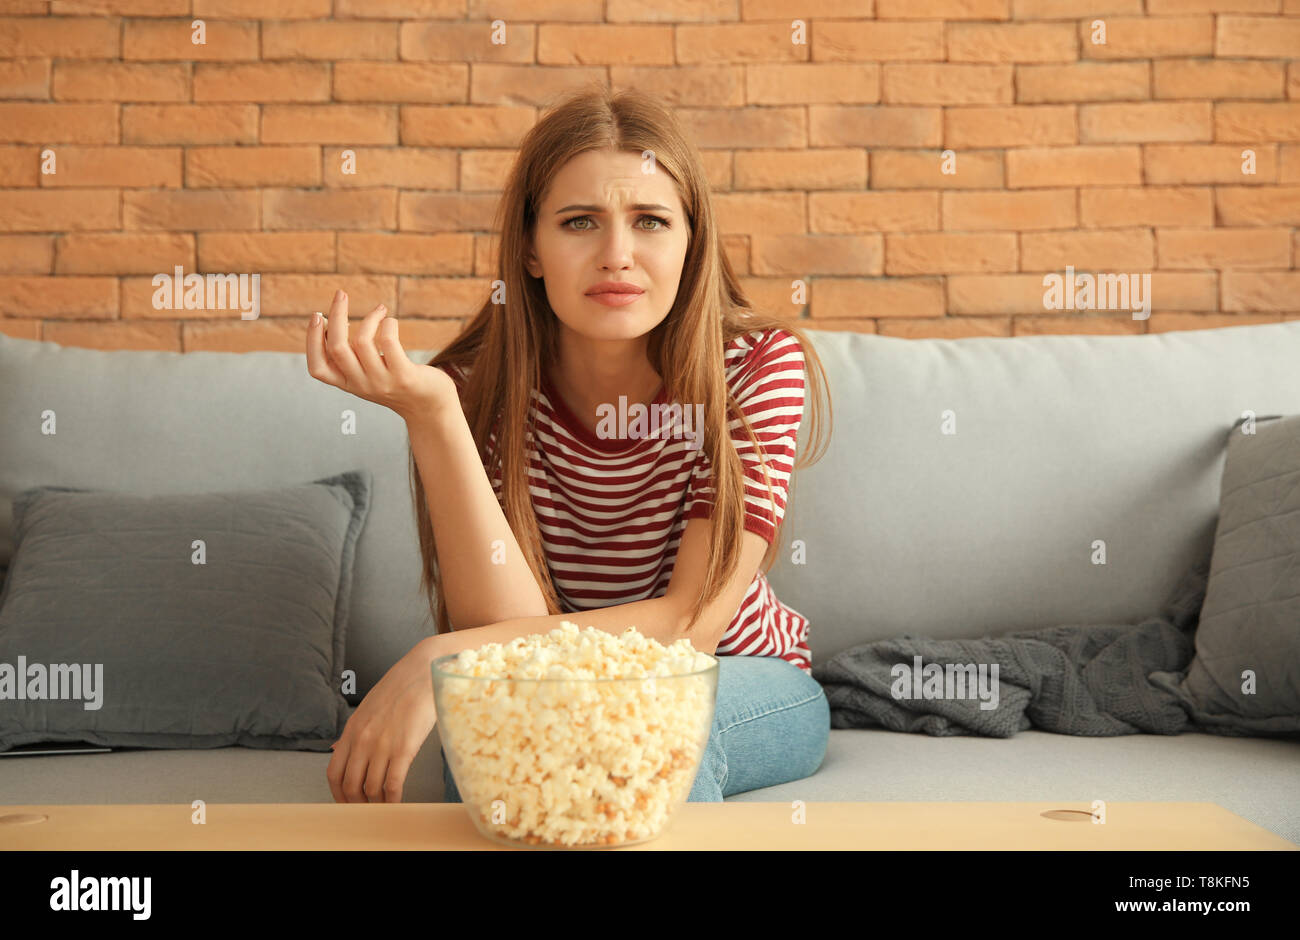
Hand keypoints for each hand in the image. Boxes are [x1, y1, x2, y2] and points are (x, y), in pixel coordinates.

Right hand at [306, 289, 458, 422]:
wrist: (429, 407)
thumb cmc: (395, 381)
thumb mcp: (367, 373)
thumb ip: (351, 356)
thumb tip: (331, 322)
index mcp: (347, 384)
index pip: (318, 368)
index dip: (312, 341)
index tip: (317, 316)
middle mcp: (361, 385)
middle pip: (337, 347)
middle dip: (336, 315)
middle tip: (341, 294)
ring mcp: (382, 382)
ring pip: (362, 341)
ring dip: (369, 317)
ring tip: (380, 310)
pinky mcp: (403, 376)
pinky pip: (388, 341)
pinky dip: (387, 323)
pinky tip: (391, 321)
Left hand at [326, 635, 441, 802]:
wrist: (424, 671)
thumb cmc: (400, 687)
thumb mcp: (368, 708)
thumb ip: (352, 733)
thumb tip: (336, 750)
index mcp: (352, 730)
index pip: (334, 773)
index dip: (338, 794)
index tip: (346, 803)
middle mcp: (363, 740)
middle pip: (350, 785)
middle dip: (357, 804)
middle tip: (366, 811)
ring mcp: (382, 745)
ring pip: (371, 789)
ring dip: (376, 804)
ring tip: (384, 808)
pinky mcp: (404, 748)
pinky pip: (393, 784)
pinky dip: (393, 800)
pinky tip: (398, 803)